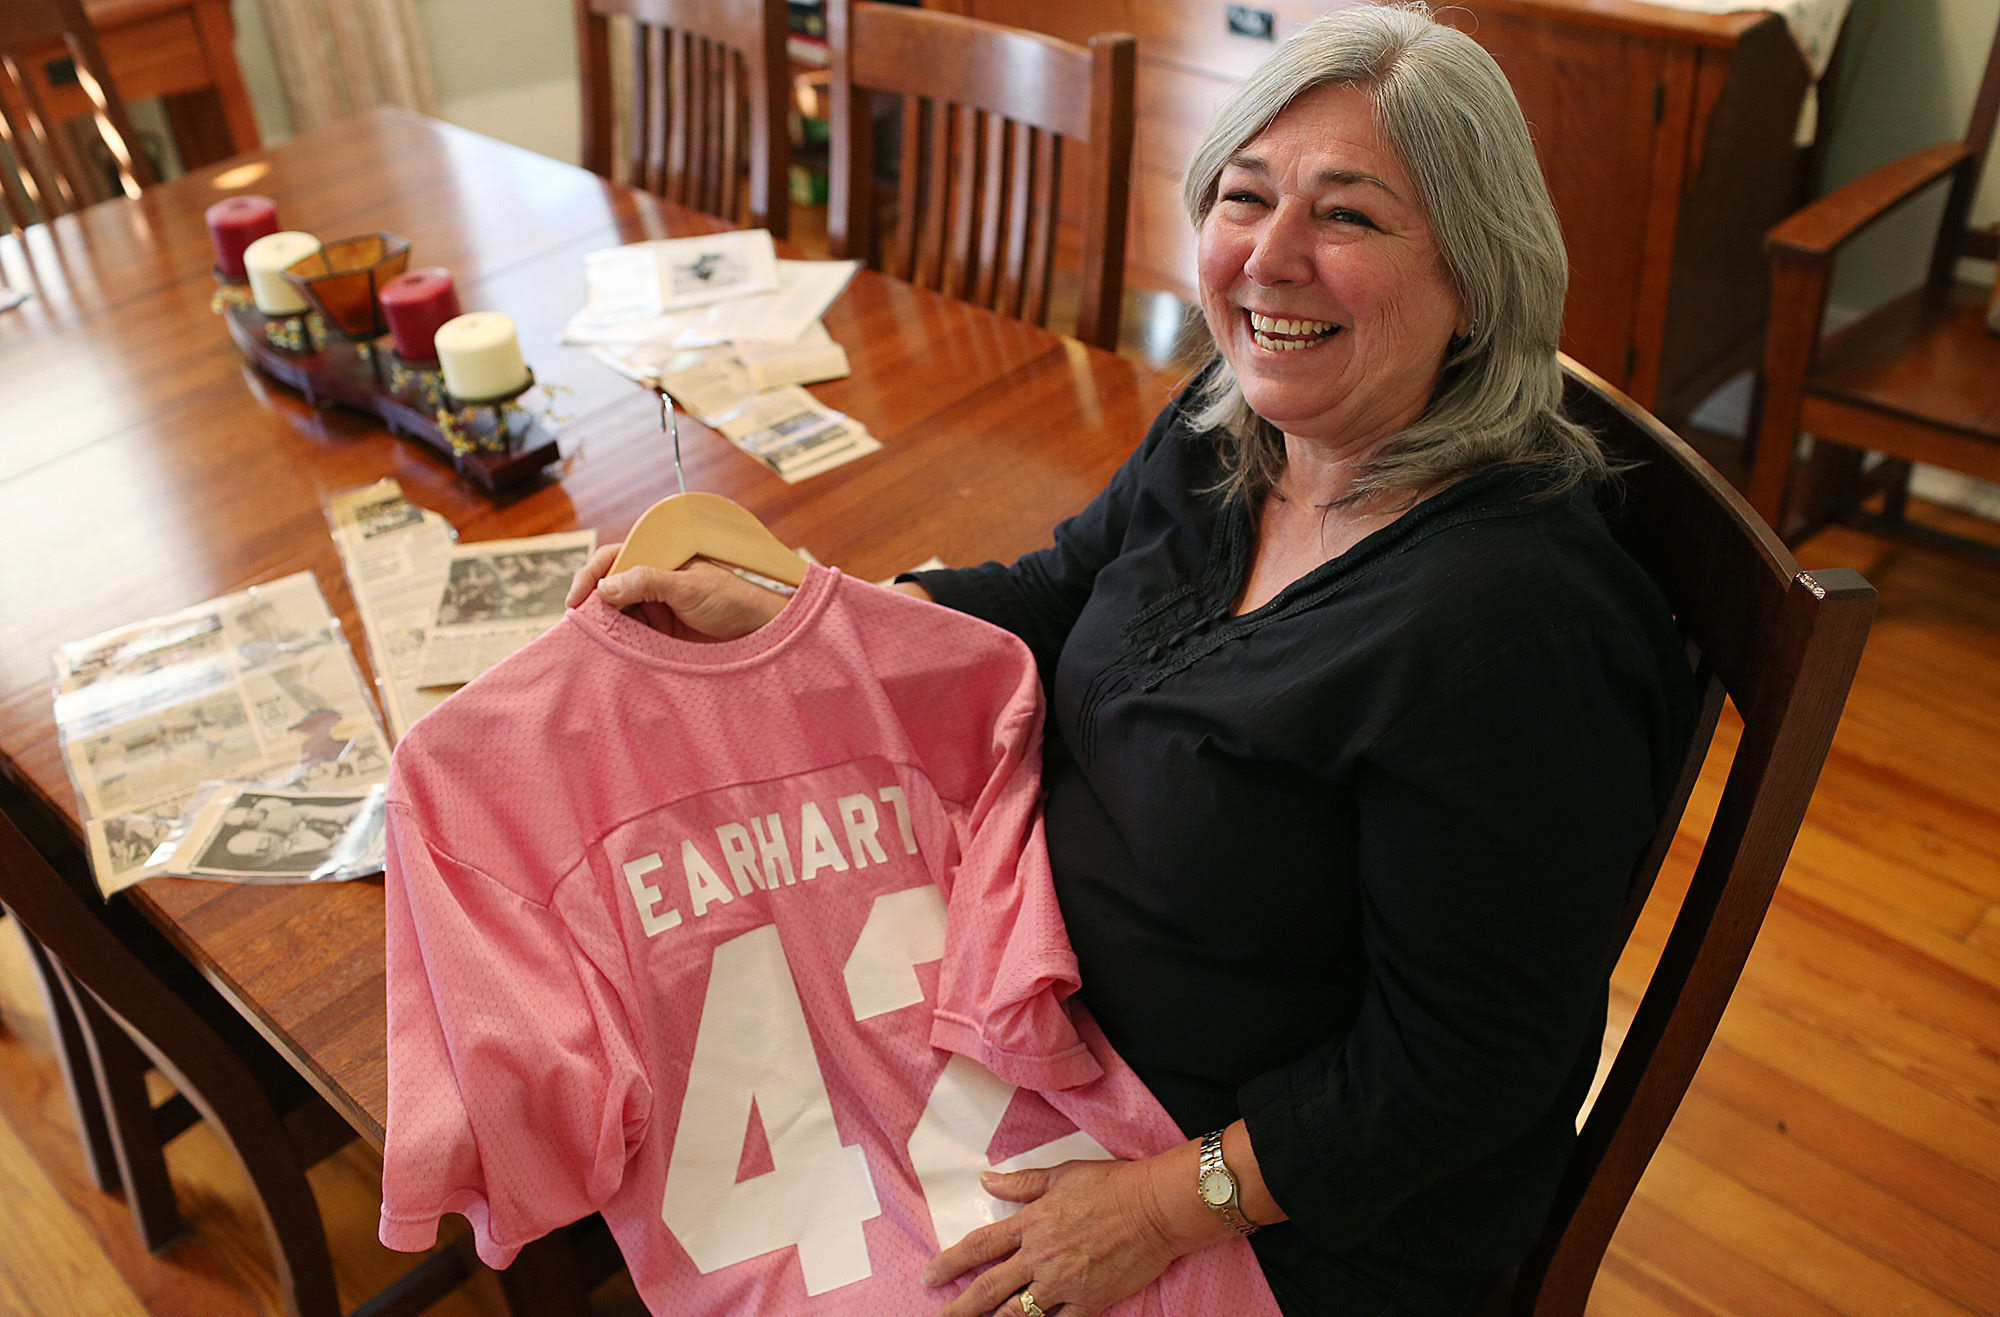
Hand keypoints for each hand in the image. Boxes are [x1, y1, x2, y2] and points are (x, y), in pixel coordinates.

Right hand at [565, 543, 786, 640]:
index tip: (577, 599)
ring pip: (615, 615)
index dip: (590, 576)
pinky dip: (617, 645)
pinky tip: (608, 654)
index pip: (613, 559)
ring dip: (603, 628)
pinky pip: (629, 637)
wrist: (760, 634)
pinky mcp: (659, 635)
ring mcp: (655, 608)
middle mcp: (652, 582)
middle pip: (608, 589)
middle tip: (578, 627)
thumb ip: (649, 582)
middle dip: (591, 605)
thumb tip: (605, 587)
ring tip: (589, 643)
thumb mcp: (689, 587)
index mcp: (658, 559)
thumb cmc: (732, 600)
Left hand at [924, 1158, 1202, 1316]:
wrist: (1156, 1207)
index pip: (980, 1246)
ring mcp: (1064, 1283)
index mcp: (1032, 1223)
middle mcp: (1041, 1256)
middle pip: (990, 1288)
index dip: (950, 1263)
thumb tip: (986, 1181)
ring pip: (1018, 1313)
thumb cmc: (1111, 1184)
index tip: (929, 1277)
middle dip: (960, 1307)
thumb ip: (1022, 1183)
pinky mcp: (1090, 1302)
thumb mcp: (1062, 1173)